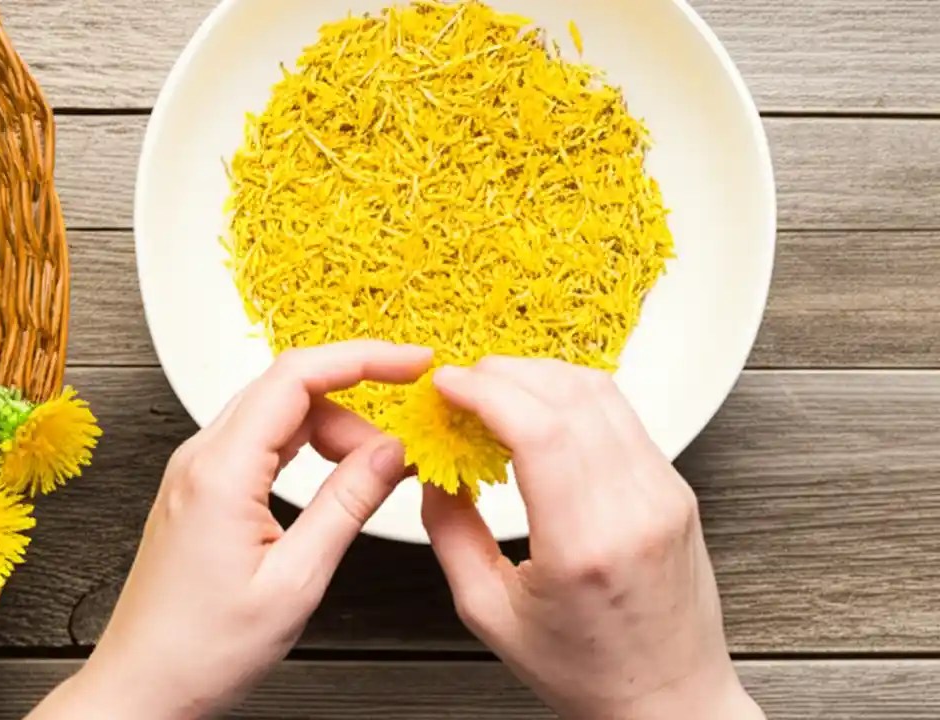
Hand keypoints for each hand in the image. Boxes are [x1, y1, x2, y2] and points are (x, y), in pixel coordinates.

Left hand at [29, 341, 431, 719]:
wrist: (143, 687)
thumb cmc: (203, 650)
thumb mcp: (295, 581)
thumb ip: (347, 505)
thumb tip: (390, 453)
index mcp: (220, 471)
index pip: (297, 375)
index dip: (363, 358)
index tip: (413, 363)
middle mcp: (200, 458)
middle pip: (289, 389)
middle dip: (355, 406)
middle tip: (399, 453)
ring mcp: (195, 471)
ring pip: (276, 415)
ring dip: (332, 432)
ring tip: (370, 477)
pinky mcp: (199, 490)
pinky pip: (259, 443)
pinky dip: (305, 449)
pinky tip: (332, 480)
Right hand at [422, 358, 763, 719]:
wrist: (670, 699)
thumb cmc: (586, 672)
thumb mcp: (491, 615)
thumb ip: (451, 536)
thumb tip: (432, 476)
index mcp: (585, 545)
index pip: (540, 429)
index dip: (486, 390)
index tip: (447, 384)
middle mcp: (634, 509)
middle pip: (570, 396)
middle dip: (505, 373)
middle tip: (464, 384)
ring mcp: (664, 493)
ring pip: (602, 394)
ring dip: (541, 376)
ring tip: (497, 391)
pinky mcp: (676, 488)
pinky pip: (623, 416)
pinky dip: (573, 397)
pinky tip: (541, 411)